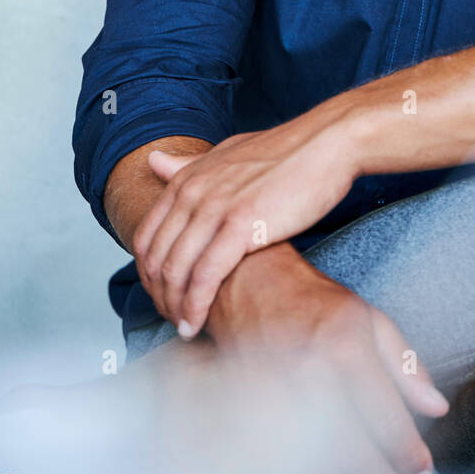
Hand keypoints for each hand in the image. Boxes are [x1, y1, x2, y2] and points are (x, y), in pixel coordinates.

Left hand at [133, 107, 356, 335]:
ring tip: (183, 330)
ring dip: (175, 307)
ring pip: (177, 270)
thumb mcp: (228, 153)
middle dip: (160, 297)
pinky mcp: (242, 225)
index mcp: (188, 178)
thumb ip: (190, 165)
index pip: (147, 236)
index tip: (162, 296)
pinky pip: (206, 275)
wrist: (327, 143)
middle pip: (157, 258)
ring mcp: (216, 207)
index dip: (148, 275)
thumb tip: (154, 161)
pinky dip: (196, 305)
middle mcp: (194, 192)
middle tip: (171, 320)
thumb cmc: (286, 152)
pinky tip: (196, 324)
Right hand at [205, 242, 449, 473]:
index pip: (384, 417)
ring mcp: (275, 392)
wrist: (248, 283)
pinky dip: (312, 470)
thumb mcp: (371, 320)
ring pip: (318, 459)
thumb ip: (406, 366)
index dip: (407, 454)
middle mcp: (310, 372)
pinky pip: (285, 453)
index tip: (420, 471)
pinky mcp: (249, 406)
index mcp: (346, 347)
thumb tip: (437, 407)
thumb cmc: (314, 301)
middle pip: (351, 449)